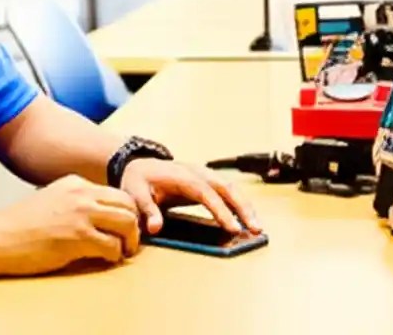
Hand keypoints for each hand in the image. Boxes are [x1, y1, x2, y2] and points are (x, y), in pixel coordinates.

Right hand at [0, 174, 142, 276]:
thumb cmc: (21, 225)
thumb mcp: (51, 199)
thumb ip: (75, 202)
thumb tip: (100, 217)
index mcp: (76, 183)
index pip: (117, 194)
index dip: (125, 213)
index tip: (121, 229)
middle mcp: (82, 194)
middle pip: (128, 205)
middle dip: (134, 226)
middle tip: (127, 242)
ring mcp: (81, 214)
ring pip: (128, 223)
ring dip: (129, 242)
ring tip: (120, 252)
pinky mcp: (78, 237)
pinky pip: (113, 246)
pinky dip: (114, 256)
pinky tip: (104, 259)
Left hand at [119, 159, 260, 235]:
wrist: (139, 165)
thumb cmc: (138, 181)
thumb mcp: (135, 194)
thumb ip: (146, 210)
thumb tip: (155, 228)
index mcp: (181, 175)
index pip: (206, 193)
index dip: (221, 210)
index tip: (233, 228)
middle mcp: (197, 172)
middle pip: (226, 186)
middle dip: (243, 207)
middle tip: (256, 228)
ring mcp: (204, 174)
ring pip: (231, 187)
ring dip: (246, 206)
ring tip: (257, 227)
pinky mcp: (207, 181)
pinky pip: (228, 191)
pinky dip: (240, 203)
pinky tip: (248, 219)